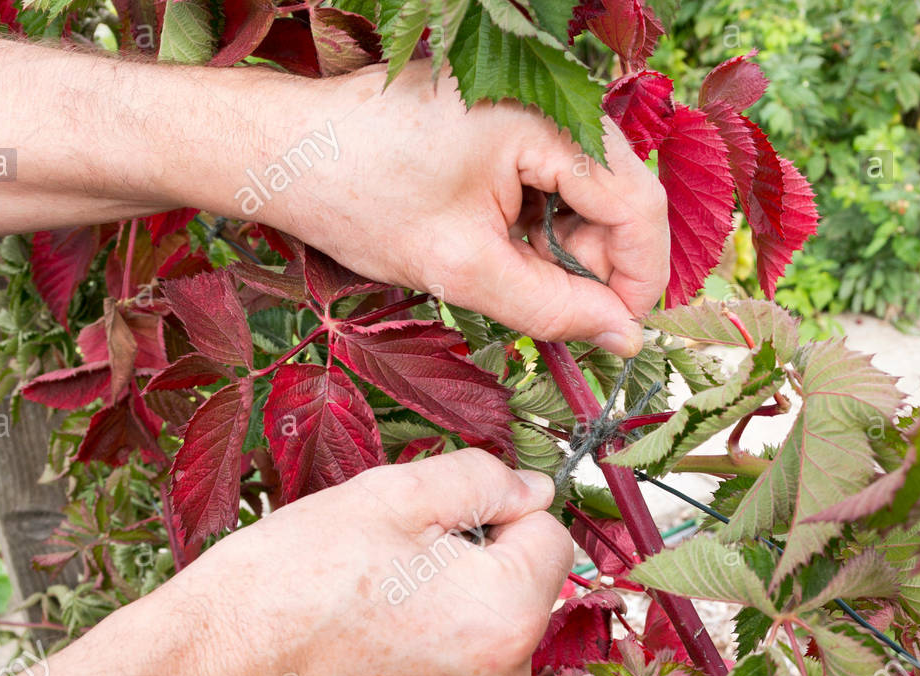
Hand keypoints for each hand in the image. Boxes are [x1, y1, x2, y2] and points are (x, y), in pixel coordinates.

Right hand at [163, 449, 571, 675]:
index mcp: (508, 616)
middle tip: (393, 559)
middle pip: (524, 586)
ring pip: (489, 626)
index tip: (438, 518)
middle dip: (475, 559)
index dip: (499, 509)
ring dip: (451, 602)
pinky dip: (429, 646)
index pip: (550, 534)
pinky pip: (458, 668)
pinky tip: (368, 638)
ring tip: (374, 601)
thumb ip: (480, 479)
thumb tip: (532, 487)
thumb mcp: (390, 496)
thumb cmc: (289, 585)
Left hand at [253, 62, 668, 356]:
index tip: (619, 332)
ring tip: (515, 281)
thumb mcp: (461, 270)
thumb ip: (553, 310)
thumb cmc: (356, 198)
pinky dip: (541, 223)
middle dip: (599, 265)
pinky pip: (553, 175)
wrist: (281, 152)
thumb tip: (623, 337)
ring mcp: (527, 97)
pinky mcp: (506, 111)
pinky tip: (503, 249)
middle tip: (562, 317)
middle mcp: (546, 94)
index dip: (638, 278)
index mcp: (542, 118)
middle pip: (618, 195)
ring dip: (568, 249)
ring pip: (589, 190)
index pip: (635, 205)